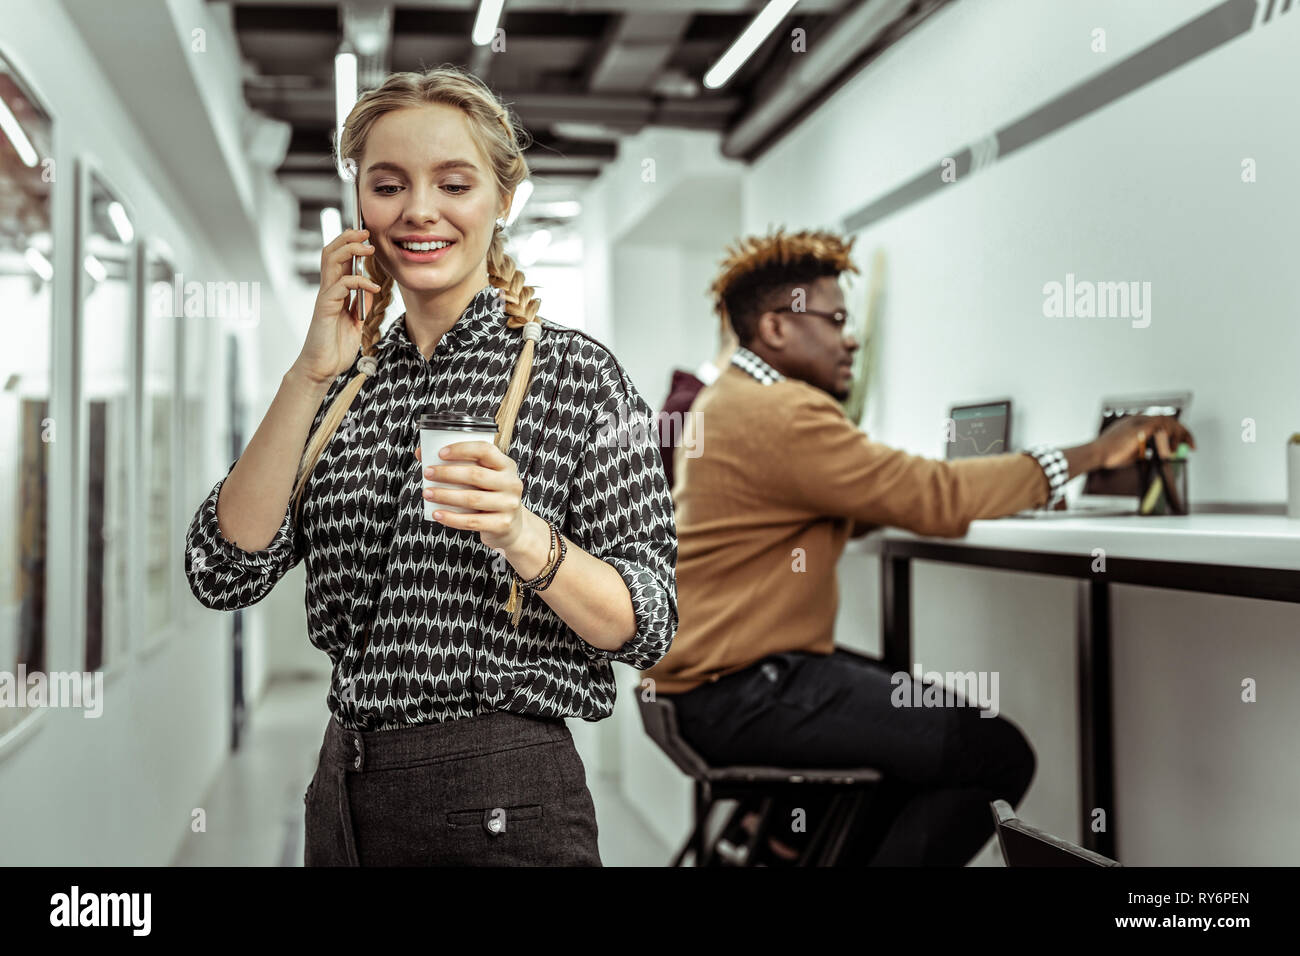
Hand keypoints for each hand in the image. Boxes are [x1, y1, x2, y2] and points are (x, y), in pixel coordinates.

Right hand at [291, 228, 380, 384]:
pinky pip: (341, 286)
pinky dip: (359, 282)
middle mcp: (328, 290)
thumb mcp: (355, 323)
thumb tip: (370, 291)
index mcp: (335, 292)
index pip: (338, 259)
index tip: (367, 237)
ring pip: (331, 261)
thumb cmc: (335, 347)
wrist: (322, 368)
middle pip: (331, 252)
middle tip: (366, 232)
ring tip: (369, 248)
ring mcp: (325, 297)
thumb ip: (361, 306)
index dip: (350, 244)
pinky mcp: (325, 308)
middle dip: (348, 238)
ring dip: (351, 250)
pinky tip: (373, 288)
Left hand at [416, 441, 527, 550]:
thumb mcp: (483, 478)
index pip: (485, 450)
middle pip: (476, 475)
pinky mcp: (502, 524)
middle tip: (428, 473)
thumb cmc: (491, 497)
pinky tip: (438, 514)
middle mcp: (510, 483)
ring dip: (445, 495)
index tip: (441, 453)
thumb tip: (422, 454)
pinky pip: (472, 521)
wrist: (512, 526)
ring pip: (472, 498)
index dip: (462, 449)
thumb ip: (458, 464)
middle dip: (447, 473)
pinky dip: (451, 518)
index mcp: (506, 465)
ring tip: (428, 493)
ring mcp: (508, 504)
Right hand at [1091, 414, 1195, 469]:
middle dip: (1182, 432)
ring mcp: (1140, 421)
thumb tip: (1153, 456)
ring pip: (1168, 421)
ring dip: (1178, 434)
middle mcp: (1138, 419)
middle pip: (1167, 420)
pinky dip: (1172, 435)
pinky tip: (1173, 447)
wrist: (1098, 453)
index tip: (1181, 444)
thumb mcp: (1131, 453)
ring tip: (1179, 448)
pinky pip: (1164, 425)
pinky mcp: (1142, 426)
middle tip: (1191, 444)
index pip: (1159, 424)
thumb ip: (1143, 451)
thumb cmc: (1109, 455)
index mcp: (1134, 424)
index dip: (1173, 433)